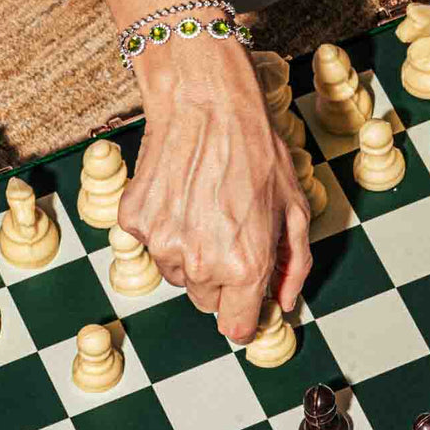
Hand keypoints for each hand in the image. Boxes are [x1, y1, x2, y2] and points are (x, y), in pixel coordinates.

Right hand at [117, 44, 311, 342]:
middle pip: (206, 301)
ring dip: (191, 252)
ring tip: (205, 206)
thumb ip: (294, 266)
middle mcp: (201, 263)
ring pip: (178, 273)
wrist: (206, 102)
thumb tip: (284, 303)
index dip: (244, 315)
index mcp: (245, 267)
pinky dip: (164, 225)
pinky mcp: (135, 222)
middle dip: (220, 278)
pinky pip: (150, 242)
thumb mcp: (294, 208)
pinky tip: (181, 192)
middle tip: (229, 232)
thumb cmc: (257, 150)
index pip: (236, 327)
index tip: (247, 301)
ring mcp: (163, 244)